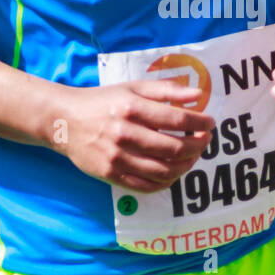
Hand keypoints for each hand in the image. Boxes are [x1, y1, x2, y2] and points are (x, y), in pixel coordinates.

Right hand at [56, 79, 213, 191]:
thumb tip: (198, 94)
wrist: (64, 120)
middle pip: (174, 148)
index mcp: (132, 108)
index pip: (177, 119)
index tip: (210, 124)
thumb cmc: (103, 101)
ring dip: (186, 166)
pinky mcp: (110, 174)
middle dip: (197, 146)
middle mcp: (124, 134)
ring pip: (163, 170)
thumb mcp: (132, 88)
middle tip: (205, 141)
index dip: (199, 123)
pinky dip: (166, 182)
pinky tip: (174, 172)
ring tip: (193, 157)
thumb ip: (166, 90)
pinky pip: (146, 186)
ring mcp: (117, 157)